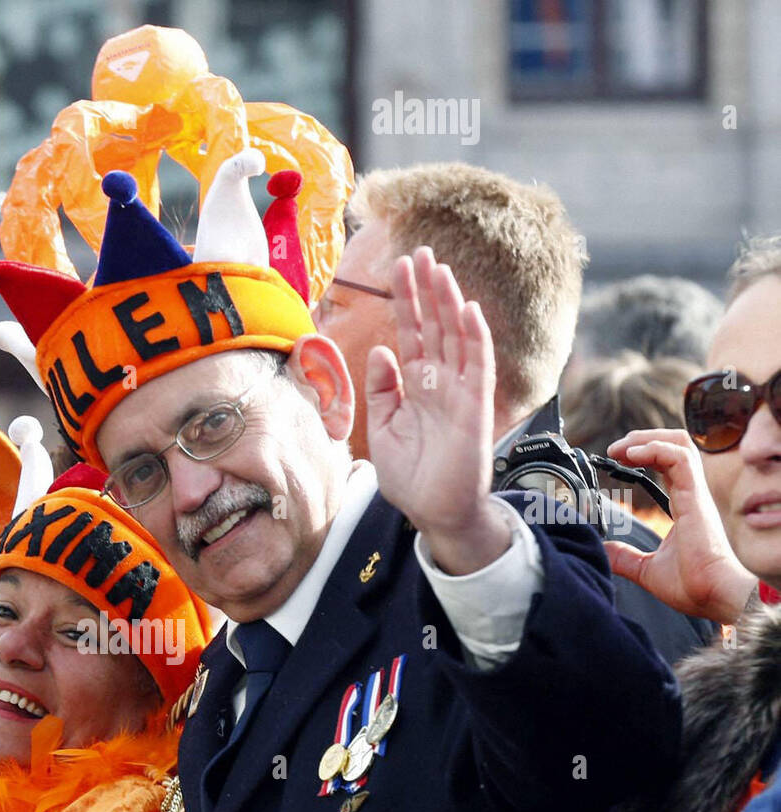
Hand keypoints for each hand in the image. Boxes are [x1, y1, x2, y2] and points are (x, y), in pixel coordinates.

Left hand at [365, 247, 508, 575]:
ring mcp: (459, 392)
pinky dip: (474, 338)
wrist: (432, 512)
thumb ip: (381, 391)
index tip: (399, 268)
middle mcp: (439, 383)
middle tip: (419, 251)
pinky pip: (478, 366)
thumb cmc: (410, 477)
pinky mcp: (475, 407)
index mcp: (416, 387)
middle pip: (434, 326)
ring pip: (456, 337)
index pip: (412, 334)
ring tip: (439, 268)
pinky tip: (467, 310)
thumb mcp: (382, 429)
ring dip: (449, 302)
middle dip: (427, 290)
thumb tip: (381, 350)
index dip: (407, 302)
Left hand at [604, 428, 755, 624]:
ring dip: (646, 439)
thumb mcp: (646, 569)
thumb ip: (625, 557)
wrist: (713, 596)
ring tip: (619, 448)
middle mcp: (691, 494)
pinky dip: (655, 449)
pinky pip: (679, 459)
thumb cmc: (693, 586)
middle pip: (675, 446)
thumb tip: (603, 551)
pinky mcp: (696, 498)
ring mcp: (695, 494)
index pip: (668, 464)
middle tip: (615, 448)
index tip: (615, 459)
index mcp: (683, 505)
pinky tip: (632, 454)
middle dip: (643, 439)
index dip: (643, 454)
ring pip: (679, 445)